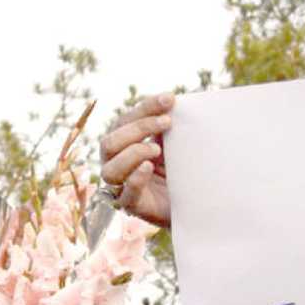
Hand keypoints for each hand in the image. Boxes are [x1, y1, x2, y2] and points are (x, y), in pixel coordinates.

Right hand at [100, 93, 175, 228]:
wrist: (194, 203)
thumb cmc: (180, 169)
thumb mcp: (173, 143)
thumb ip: (167, 126)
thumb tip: (173, 101)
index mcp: (122, 145)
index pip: (124, 122)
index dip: (144, 108)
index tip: (170, 99)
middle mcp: (115, 164)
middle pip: (110, 142)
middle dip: (138, 128)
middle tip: (167, 123)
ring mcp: (120, 187)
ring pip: (110, 169)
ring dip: (133, 153)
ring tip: (156, 149)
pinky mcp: (132, 206)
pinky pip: (125, 194)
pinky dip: (135, 178)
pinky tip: (149, 167)